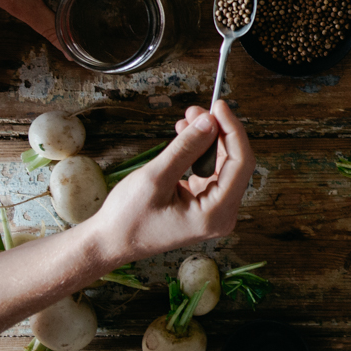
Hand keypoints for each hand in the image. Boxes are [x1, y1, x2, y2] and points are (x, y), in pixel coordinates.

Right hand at [89, 101, 254, 262]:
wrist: (109, 243)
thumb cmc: (128, 219)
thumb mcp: (155, 178)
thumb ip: (185, 148)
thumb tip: (209, 121)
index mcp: (216, 215)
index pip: (241, 164)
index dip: (232, 131)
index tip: (219, 106)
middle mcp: (222, 215)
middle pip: (234, 163)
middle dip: (216, 133)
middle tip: (197, 110)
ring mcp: (213, 211)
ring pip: (221, 165)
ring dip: (206, 140)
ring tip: (186, 120)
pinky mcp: (203, 205)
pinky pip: (209, 172)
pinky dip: (198, 154)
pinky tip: (184, 138)